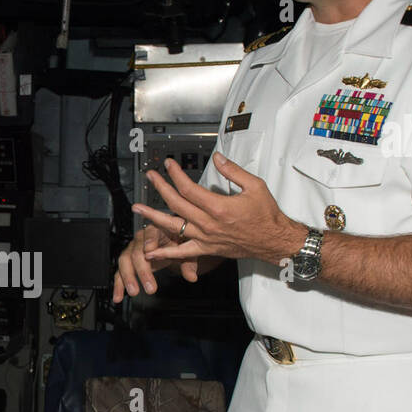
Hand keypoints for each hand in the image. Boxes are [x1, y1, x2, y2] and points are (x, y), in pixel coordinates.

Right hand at [112, 222, 202, 301]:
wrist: (170, 239)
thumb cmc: (177, 241)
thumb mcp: (185, 249)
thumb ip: (188, 263)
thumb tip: (191, 277)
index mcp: (156, 230)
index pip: (151, 234)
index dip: (149, 243)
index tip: (149, 253)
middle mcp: (141, 238)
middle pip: (136, 252)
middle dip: (142, 271)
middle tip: (150, 287)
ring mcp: (132, 250)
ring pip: (125, 262)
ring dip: (128, 278)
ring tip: (134, 292)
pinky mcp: (128, 261)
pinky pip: (120, 272)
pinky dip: (118, 285)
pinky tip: (118, 297)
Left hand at [134, 155, 303, 264]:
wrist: (274, 241)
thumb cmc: (266, 214)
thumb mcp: (255, 186)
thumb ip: (233, 171)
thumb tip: (217, 158)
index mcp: (219, 207)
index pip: (189, 188)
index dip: (176, 174)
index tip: (169, 165)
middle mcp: (209, 224)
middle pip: (177, 204)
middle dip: (161, 188)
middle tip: (150, 177)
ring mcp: (205, 238)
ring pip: (174, 227)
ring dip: (153, 217)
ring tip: (138, 209)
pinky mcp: (206, 249)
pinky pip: (182, 252)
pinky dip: (165, 252)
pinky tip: (150, 252)